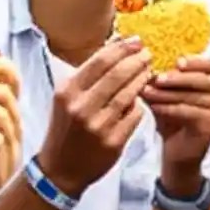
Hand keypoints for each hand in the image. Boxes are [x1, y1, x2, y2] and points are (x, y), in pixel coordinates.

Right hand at [36, 36, 151, 195]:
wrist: (60, 169)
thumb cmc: (66, 127)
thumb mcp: (68, 97)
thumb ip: (89, 73)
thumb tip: (117, 43)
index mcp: (68, 92)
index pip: (100, 61)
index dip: (122, 48)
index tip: (136, 41)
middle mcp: (81, 107)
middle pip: (117, 74)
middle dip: (136, 60)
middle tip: (147, 53)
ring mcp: (98, 126)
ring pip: (129, 94)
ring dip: (142, 79)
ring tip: (148, 70)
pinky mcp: (113, 142)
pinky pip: (135, 115)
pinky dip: (139, 104)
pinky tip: (142, 98)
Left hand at [141, 56, 209, 189]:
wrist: (176, 150)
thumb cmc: (171, 117)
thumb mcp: (163, 94)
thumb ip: (158, 80)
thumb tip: (143, 65)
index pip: (209, 64)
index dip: (194, 62)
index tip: (177, 61)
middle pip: (202, 79)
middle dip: (177, 78)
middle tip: (156, 78)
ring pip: (193, 96)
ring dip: (169, 94)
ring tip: (148, 92)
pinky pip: (191, 113)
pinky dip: (171, 109)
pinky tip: (156, 108)